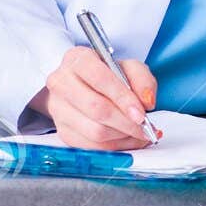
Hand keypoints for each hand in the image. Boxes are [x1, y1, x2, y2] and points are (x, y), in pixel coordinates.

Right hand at [30, 46, 159, 150]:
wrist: (84, 85)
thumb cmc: (107, 74)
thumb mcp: (129, 67)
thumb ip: (142, 80)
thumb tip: (147, 102)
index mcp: (78, 59)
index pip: (100, 78)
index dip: (123, 98)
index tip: (141, 113)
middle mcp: (61, 82)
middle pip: (97, 109)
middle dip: (126, 122)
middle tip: (145, 127)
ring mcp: (58, 109)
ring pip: (94, 132)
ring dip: (122, 136)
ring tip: (139, 133)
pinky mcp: (62, 131)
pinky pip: (91, 146)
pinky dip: (115, 146)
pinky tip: (128, 139)